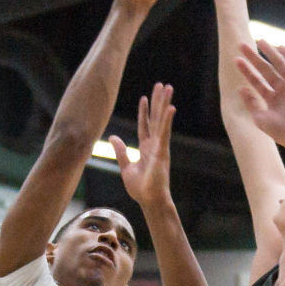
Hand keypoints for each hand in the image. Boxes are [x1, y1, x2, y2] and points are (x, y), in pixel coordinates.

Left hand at [110, 83, 175, 210]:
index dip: (144, 111)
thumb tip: (113, 137)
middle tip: (162, 85)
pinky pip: (165, 133)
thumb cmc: (141, 188)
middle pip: (156, 118)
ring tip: (168, 88)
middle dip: (158, 101)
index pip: (145, 125)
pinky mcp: (163, 152)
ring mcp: (160, 147)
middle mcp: (155, 145)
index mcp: (146, 148)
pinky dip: (167, 120)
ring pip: (162, 121)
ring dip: (165, 103)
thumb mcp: (126, 167)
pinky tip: (171, 107)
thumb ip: (121, 151)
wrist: (149, 200)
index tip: (145, 97)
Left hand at [235, 40, 284, 160]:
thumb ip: (251, 103)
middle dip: (254, 57)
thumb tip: (240, 89)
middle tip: (242, 45)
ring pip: (280, 64)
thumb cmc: (282, 132)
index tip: (236, 60)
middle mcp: (282, 90)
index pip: (256, 81)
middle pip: (266, 69)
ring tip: (260, 40)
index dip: (246, 70)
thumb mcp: (260, 118)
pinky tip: (280, 47)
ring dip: (270, 52)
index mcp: (272, 100)